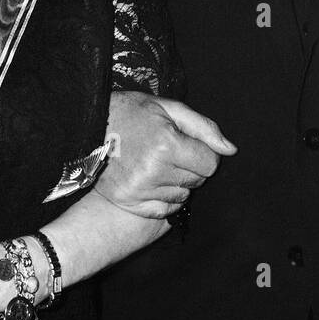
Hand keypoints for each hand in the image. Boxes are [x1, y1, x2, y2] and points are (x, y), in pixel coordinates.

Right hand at [97, 91, 235, 217]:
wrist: (87, 126)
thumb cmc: (130, 113)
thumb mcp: (167, 108)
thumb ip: (203, 128)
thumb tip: (230, 150)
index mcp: (166, 144)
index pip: (210, 164)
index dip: (203, 152)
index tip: (186, 143)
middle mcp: (153, 170)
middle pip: (197, 181)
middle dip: (189, 166)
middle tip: (167, 151)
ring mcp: (139, 189)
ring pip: (182, 196)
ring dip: (175, 182)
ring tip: (154, 163)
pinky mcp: (128, 202)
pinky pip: (164, 211)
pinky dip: (163, 199)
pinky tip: (149, 181)